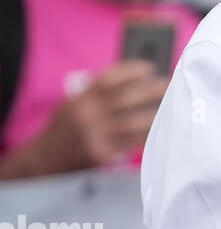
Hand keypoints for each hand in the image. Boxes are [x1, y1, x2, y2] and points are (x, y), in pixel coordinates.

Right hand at [27, 60, 169, 172]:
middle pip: (125, 98)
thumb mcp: (72, 105)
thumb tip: (138, 79)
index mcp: (78, 99)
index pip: (107, 79)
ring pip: (132, 121)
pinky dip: (148, 133)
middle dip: (151, 90)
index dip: (131, 71)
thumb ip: (97, 93)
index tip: (149, 68)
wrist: (42, 161)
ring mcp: (92, 136)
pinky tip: (159, 126)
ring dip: (154, 113)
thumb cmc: (66, 129)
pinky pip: (131, 142)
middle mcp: (85, 115)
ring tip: (170, 107)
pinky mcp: (100, 154)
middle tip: (169, 85)